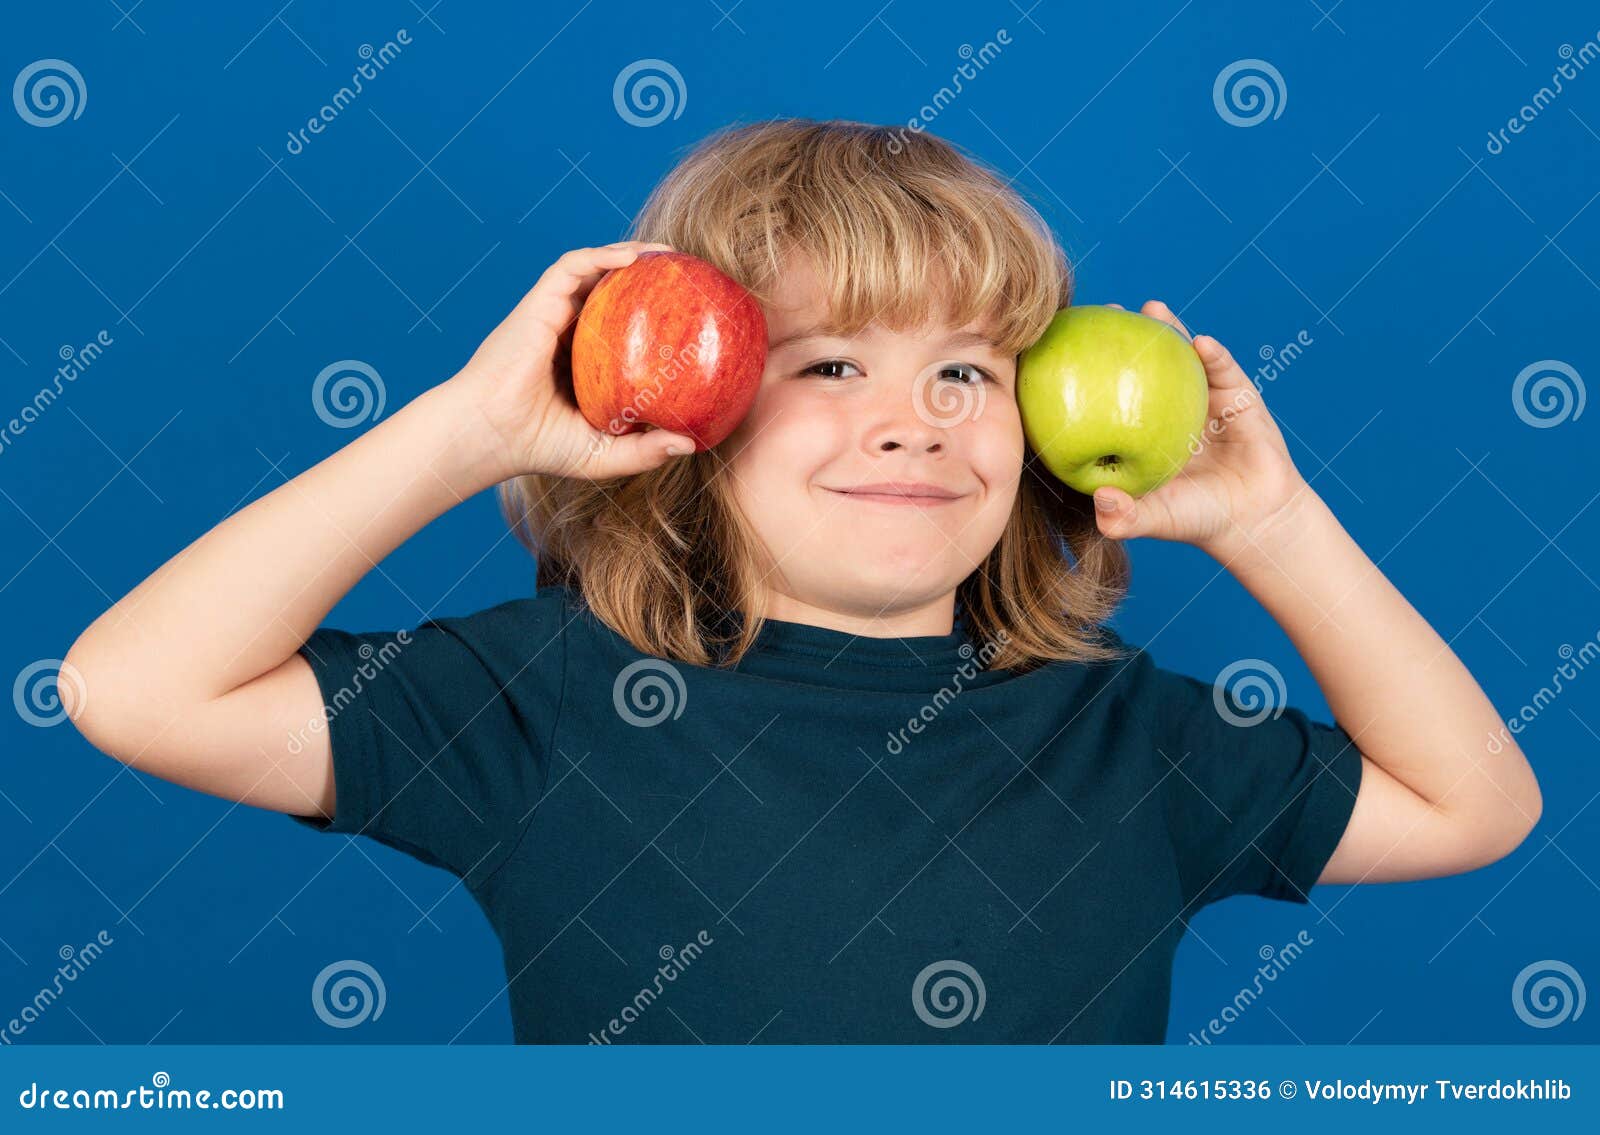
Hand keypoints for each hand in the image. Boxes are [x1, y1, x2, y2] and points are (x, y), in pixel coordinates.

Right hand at [446, 241, 696, 479]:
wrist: (489, 433)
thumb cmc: (538, 446)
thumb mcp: (605, 454)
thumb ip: (646, 451)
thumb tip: (691, 443)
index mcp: (585, 364)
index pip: (626, 331)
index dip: (658, 318)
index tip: (693, 317)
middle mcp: (572, 335)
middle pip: (615, 294)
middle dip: (651, 280)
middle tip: (688, 276)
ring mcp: (555, 316)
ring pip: (597, 271)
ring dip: (633, 255)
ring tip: (668, 254)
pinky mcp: (540, 303)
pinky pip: (574, 267)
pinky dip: (602, 256)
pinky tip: (635, 258)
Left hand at [1089, 300, 1310, 563]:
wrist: (1255, 518)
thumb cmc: (1198, 518)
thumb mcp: (1155, 519)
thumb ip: (1125, 517)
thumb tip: (1099, 500)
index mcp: (1139, 430)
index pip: (1109, 394)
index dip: (1089, 372)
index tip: (1065, 346)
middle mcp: (1165, 409)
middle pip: (1141, 364)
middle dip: (1122, 336)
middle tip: (1103, 310)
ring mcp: (1201, 398)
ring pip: (1181, 358)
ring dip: (1168, 330)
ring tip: (1151, 308)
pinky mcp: (1237, 396)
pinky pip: (1223, 370)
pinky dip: (1213, 356)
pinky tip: (1201, 343)